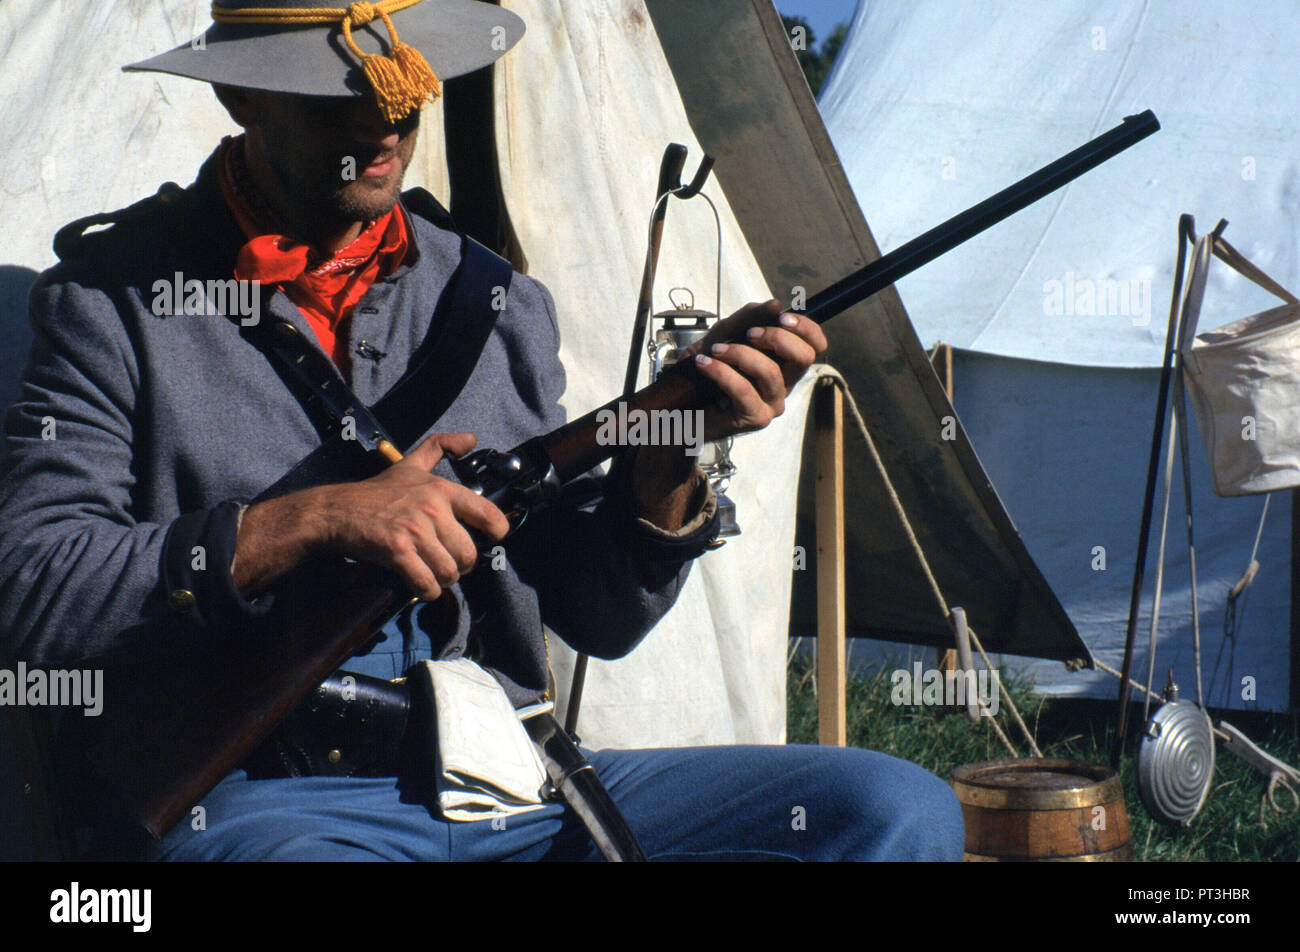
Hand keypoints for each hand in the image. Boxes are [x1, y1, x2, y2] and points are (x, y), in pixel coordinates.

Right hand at [233, 432, 509, 599]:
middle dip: (461, 565)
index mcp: (441, 490)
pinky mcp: (398, 551)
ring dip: (443, 580)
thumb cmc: (377, 491)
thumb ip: (441, 447)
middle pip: (468, 553)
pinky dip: (427, 591)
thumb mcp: (411, 464)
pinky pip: (427, 583)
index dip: (498, 531)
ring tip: (432, 574)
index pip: (487, 513)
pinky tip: (422, 586)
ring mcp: (415, 530)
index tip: (493, 538)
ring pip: (450, 571)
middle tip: (447, 563)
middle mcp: (432, 509)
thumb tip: (471, 438)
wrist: (337, 511)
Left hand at [683, 299, 827, 441]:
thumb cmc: (708, 367)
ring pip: (770, 372)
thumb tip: (776, 305)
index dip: (806, 327)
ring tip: (715, 349)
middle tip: (749, 333)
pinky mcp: (754, 418)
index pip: (815, 345)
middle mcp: (785, 384)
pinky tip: (704, 363)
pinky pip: (744, 389)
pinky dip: (722, 371)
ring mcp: (772, 404)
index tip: (781, 316)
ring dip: (739, 353)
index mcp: (785, 363)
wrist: (682, 402)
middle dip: (777, 337)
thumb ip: (749, 319)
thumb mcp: (726, 333)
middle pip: (804, 357)